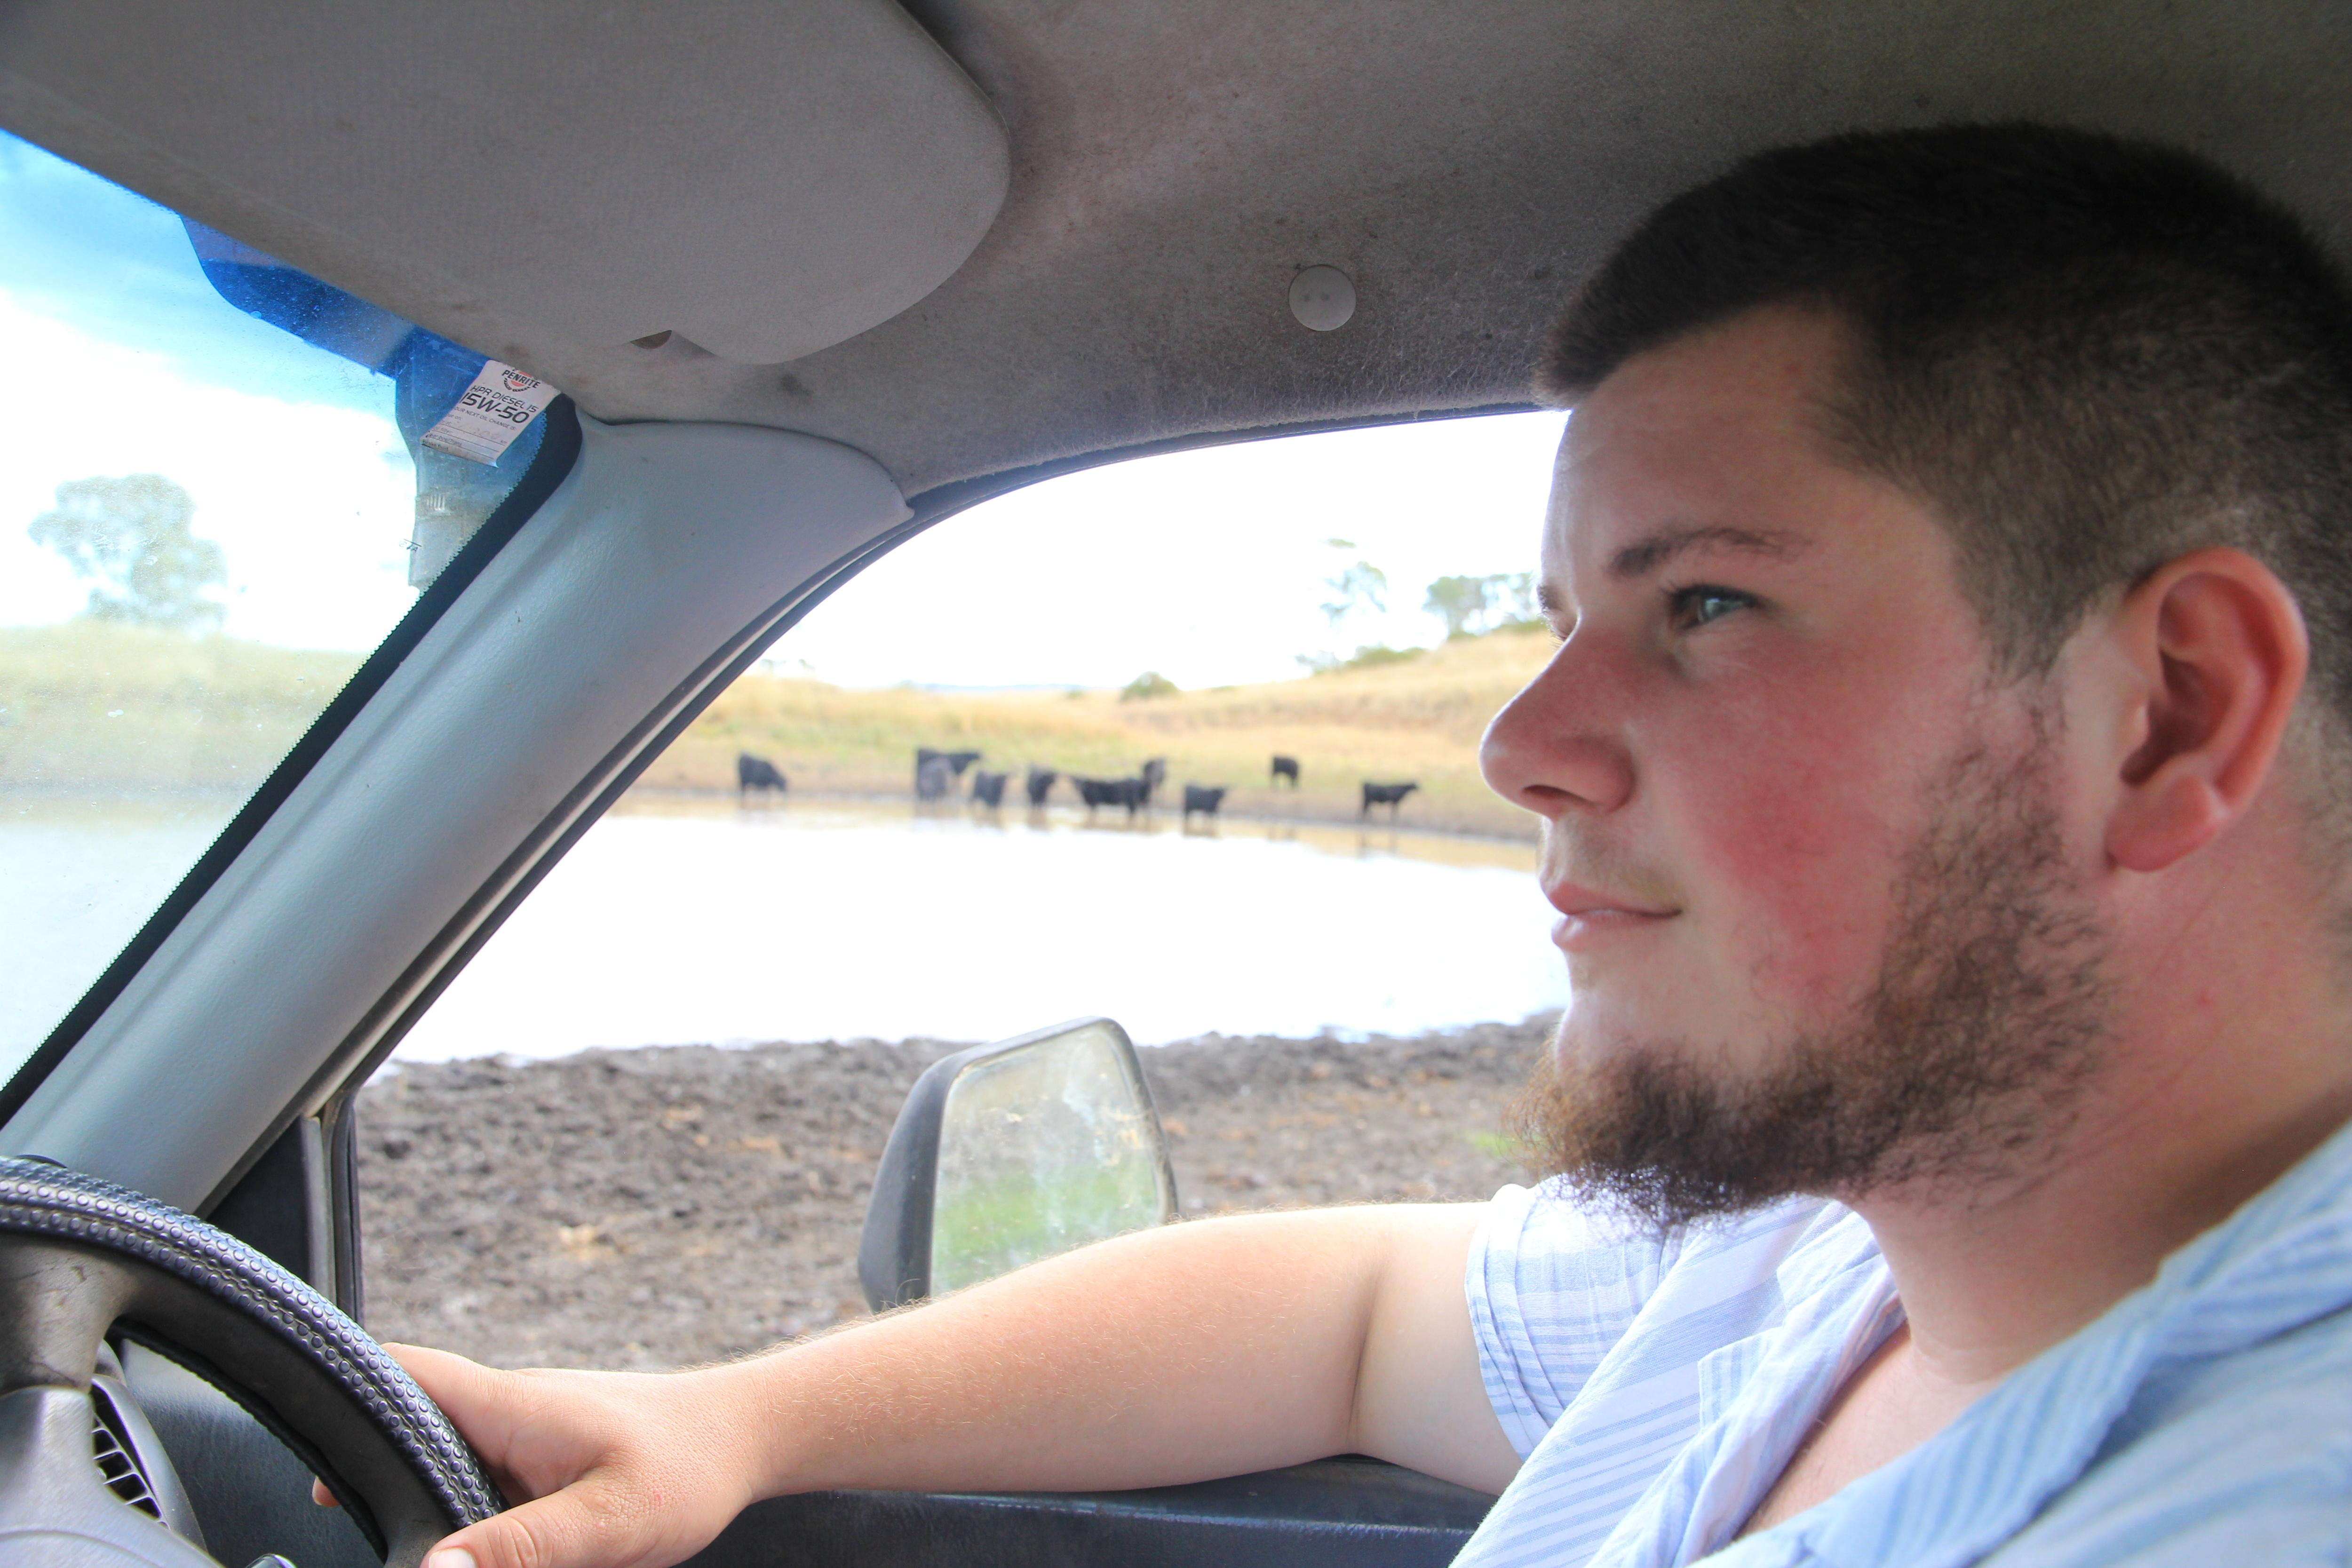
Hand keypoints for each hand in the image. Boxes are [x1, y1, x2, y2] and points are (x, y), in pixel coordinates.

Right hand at [366, 1342, 767, 1567]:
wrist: (746, 1441)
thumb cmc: (691, 1467)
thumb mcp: (610, 1520)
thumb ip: (524, 1547)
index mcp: (507, 1405)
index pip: (403, 1372)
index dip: (343, 1392)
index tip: (302, 1445)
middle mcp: (503, 1412)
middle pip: (405, 1423)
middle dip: (367, 1467)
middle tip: (333, 1517)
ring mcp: (518, 1436)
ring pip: (438, 1456)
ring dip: (414, 1494)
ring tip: (381, 1533)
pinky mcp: (535, 1463)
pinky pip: (474, 1478)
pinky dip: (457, 1508)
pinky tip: (453, 1543)